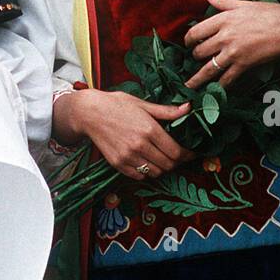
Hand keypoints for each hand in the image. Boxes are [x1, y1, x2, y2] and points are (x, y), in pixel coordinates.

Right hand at [70, 89, 193, 180]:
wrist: (89, 113)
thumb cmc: (116, 104)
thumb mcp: (142, 104)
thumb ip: (166, 111)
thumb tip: (188, 108)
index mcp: (149, 129)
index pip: (176, 152)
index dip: (187, 155)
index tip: (190, 153)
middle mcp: (139, 145)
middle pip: (168, 165)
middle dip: (176, 162)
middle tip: (178, 156)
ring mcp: (128, 157)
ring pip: (155, 172)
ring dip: (162, 168)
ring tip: (162, 158)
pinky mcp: (118, 164)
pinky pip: (139, 176)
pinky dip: (146, 171)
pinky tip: (146, 161)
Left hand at [183, 0, 279, 88]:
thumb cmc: (269, 13)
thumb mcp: (243, 4)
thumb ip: (221, 0)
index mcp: (223, 19)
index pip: (196, 32)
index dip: (188, 40)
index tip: (188, 43)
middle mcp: (224, 37)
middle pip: (200, 51)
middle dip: (194, 56)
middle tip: (195, 59)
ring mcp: (233, 52)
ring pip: (209, 68)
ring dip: (197, 79)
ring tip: (188, 86)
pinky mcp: (243, 65)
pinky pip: (226, 79)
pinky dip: (219, 85)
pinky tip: (214, 89)